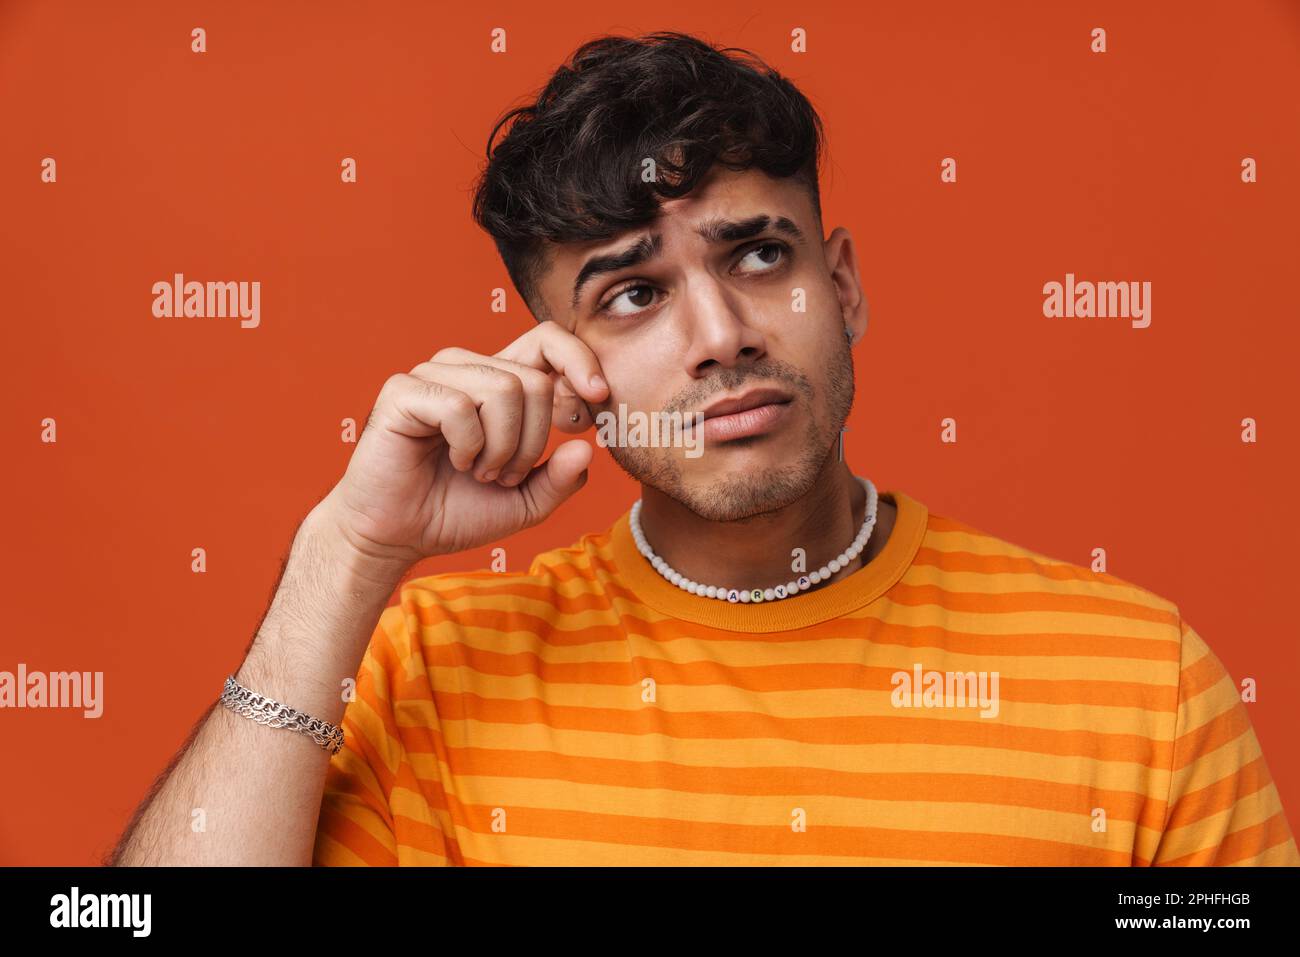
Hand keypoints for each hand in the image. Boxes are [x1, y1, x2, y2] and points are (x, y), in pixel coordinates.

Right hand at [317, 322, 609, 568]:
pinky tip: (453, 462)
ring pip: (503, 390)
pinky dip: (468, 446)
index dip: (580, 361)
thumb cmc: (455, 512)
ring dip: (501, 448)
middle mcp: (468, 368)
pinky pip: (461, 406)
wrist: (397, 535)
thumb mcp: (525, 503)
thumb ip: (560, 479)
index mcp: (499, 381)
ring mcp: (434, 375)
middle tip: (504, 474)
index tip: (598, 400)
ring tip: (479, 472)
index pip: (549, 341)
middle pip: (535, 380)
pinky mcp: (404, 391)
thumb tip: (588, 447)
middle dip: (533, 440)